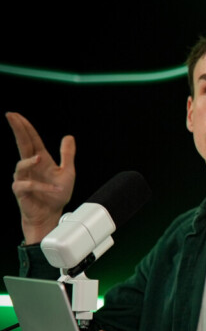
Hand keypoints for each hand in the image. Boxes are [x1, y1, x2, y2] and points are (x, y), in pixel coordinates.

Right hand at [6, 112, 75, 243]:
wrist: (51, 214)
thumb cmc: (57, 195)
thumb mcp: (67, 172)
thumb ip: (67, 155)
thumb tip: (68, 137)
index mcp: (40, 160)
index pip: (31, 140)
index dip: (24, 127)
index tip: (15, 115)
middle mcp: (30, 167)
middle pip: (21, 145)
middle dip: (17, 130)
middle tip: (11, 117)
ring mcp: (24, 178)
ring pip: (21, 165)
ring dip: (30, 161)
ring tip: (39, 158)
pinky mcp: (22, 192)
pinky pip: (27, 186)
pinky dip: (41, 187)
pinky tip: (53, 189)